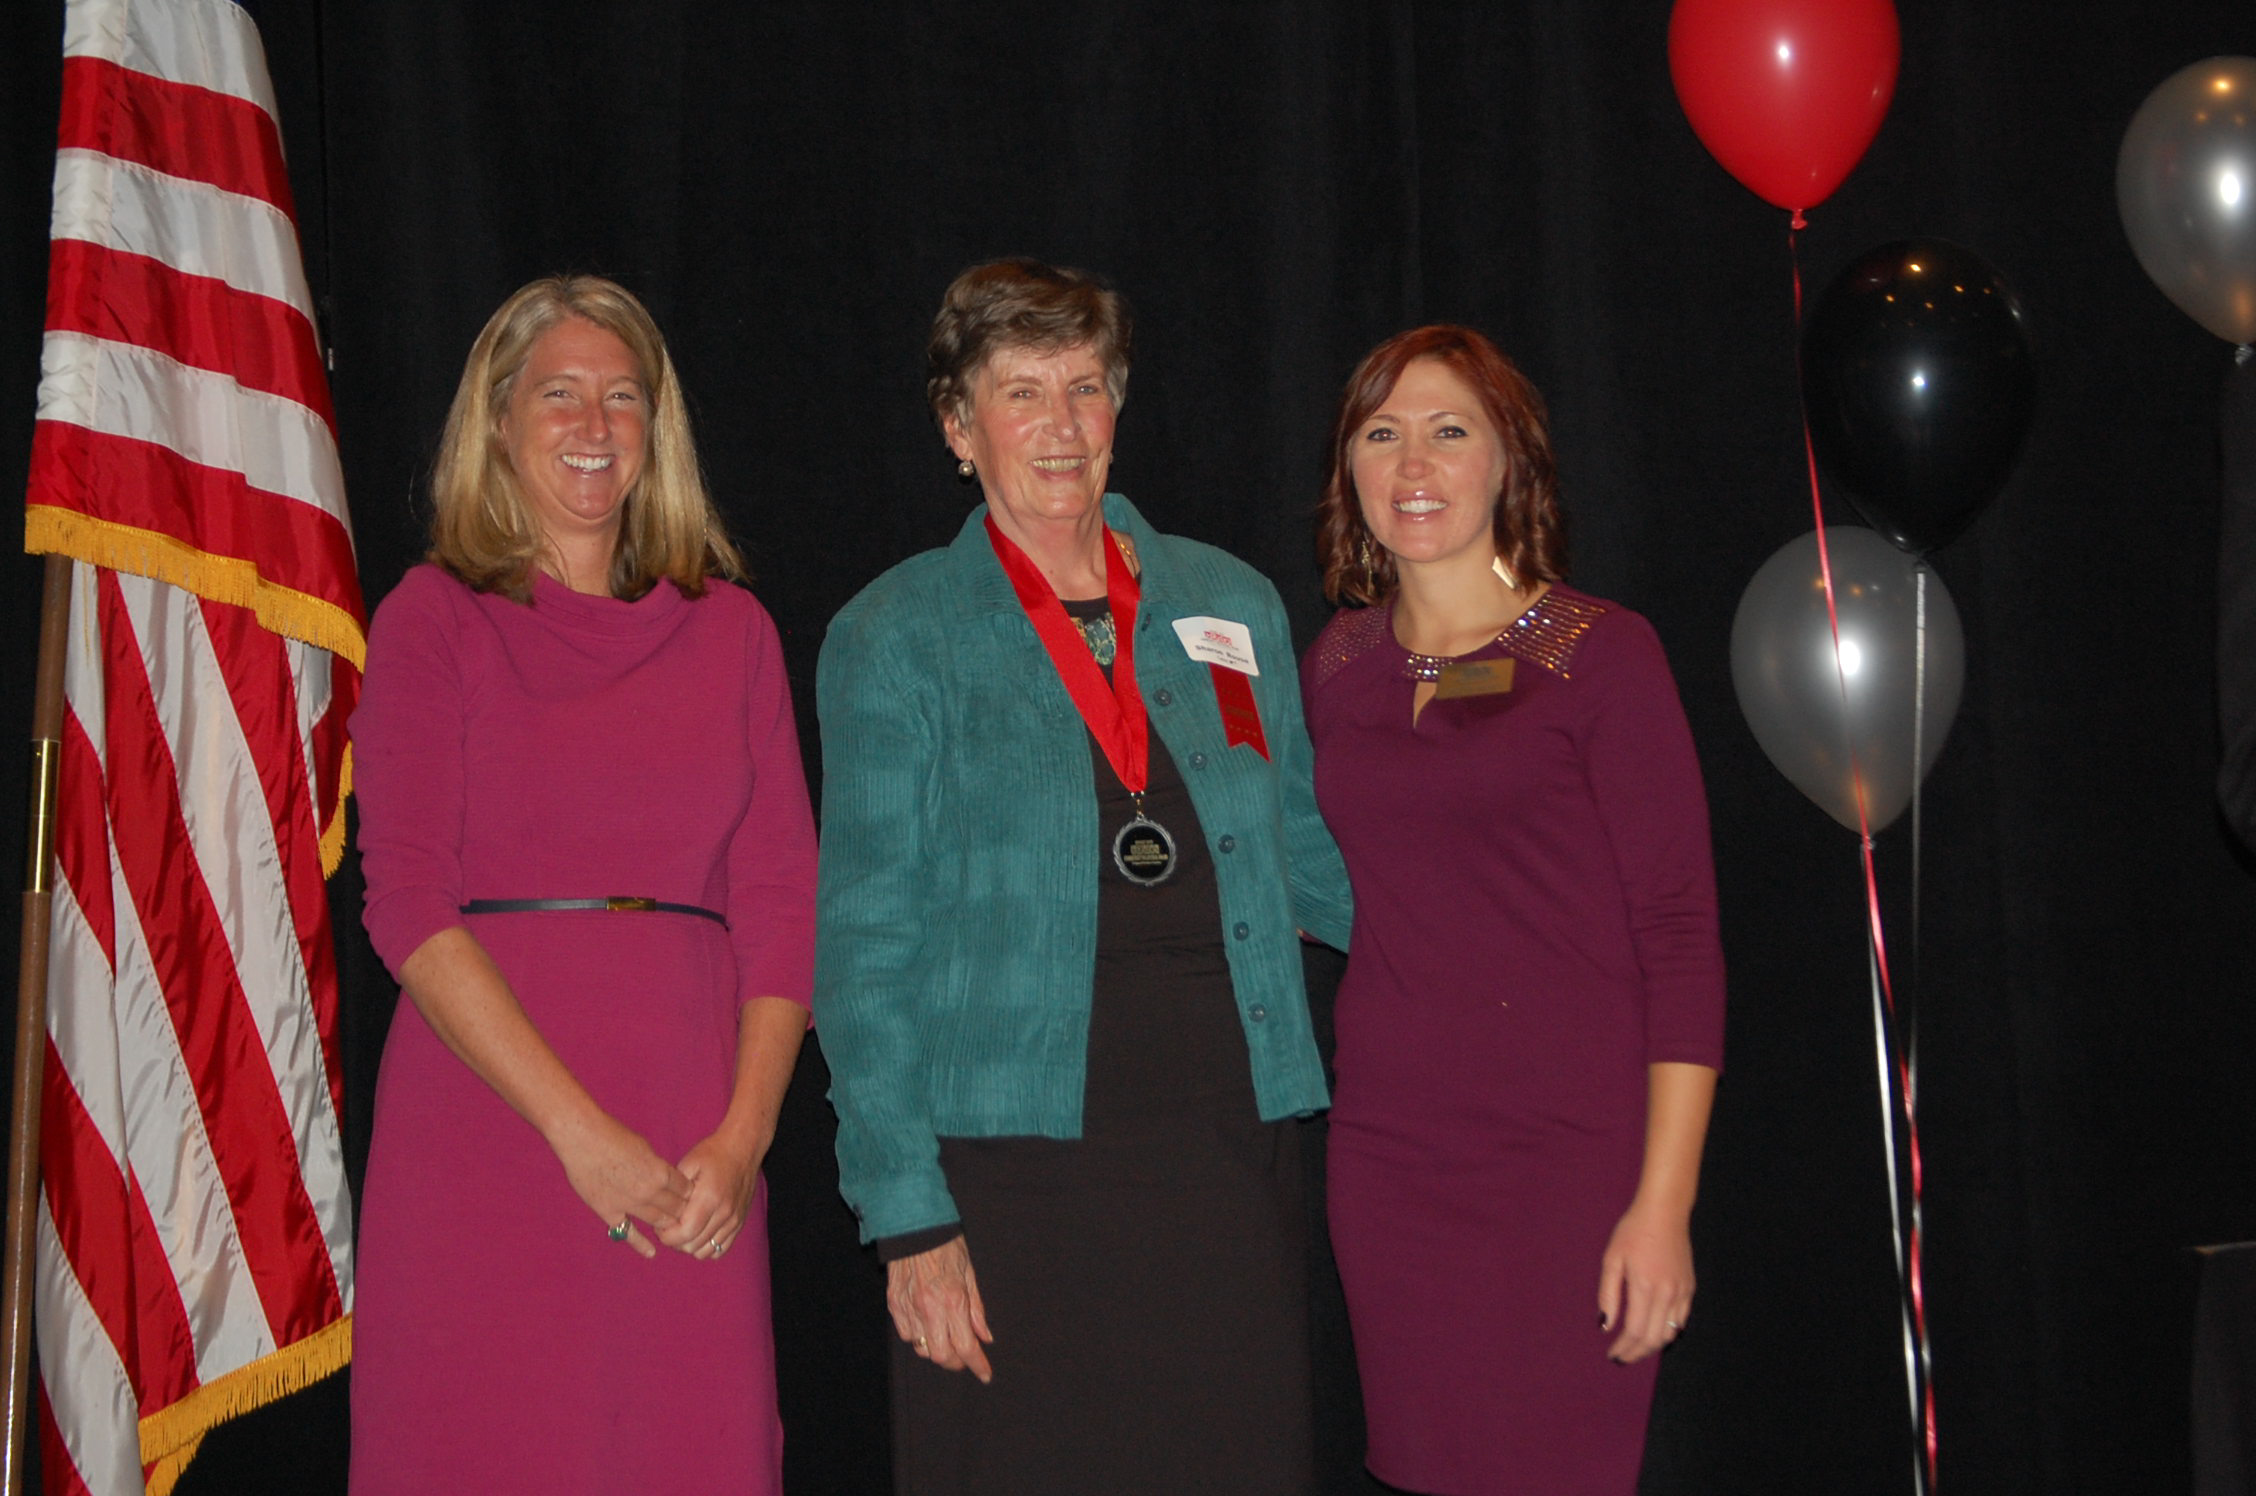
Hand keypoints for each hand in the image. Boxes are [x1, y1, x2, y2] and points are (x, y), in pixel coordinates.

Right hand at [550, 1111, 691, 1259]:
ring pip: (657, 1222)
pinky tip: (652, 1253)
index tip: (693, 1197)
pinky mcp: (609, 1212)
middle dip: (683, 1212)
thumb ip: (657, 1167)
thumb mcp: (645, 1148)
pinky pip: (628, 1233)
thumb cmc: (613, 1135)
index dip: (691, 1194)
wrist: (582, 1138)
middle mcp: (649, 1192)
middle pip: (676, 1209)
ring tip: (674, 1229)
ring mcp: (629, 1205)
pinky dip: (641, 1244)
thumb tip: (664, 1178)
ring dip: (667, 1225)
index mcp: (661, 1172)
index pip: (686, 1191)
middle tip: (687, 1216)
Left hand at [664, 1131, 762, 1259]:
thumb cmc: (713, 1154)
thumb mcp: (688, 1163)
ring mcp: (734, 1220)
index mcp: (709, 1198)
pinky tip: (699, 1234)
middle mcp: (724, 1213)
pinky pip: (721, 1250)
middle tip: (668, 1227)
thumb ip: (675, 1190)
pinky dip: (706, 1248)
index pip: (684, 1233)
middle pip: (693, 1246)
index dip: (667, 1236)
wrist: (743, 1148)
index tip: (660, 1226)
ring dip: (690, 1246)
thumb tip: (662, 1212)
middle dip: (675, 1242)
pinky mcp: (739, 1223)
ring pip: (706, 1251)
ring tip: (683, 1230)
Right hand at [887, 1236, 992, 1382]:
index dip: (977, 1365)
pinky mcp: (894, 1304)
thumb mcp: (970, 1274)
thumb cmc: (945, 1245)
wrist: (914, 1225)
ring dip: (936, 1349)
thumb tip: (985, 1337)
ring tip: (945, 1335)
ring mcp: (909, 1308)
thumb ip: (976, 1310)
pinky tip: (926, 1324)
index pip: (966, 1346)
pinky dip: (918, 1336)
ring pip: (922, 1349)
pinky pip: (906, 1335)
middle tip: (965, 1355)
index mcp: (953, 1300)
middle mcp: (929, 1309)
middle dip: (956, 1362)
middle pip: (942, 1356)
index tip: (985, 1374)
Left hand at [1597, 1197, 1694, 1363]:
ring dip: (1652, 1346)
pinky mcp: (1689, 1288)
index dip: (1624, 1348)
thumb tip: (1605, 1326)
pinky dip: (1667, 1332)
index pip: (1636, 1332)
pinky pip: (1680, 1320)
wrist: (1664, 1213)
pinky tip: (1654, 1333)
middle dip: (1637, 1353)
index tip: (1612, 1355)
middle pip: (1654, 1339)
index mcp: (1645, 1287)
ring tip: (1635, 1348)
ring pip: (1669, 1333)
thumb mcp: (1612, 1259)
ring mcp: (1682, 1292)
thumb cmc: (1633, 1232)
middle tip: (1622, 1358)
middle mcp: (1667, 1294)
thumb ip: (1608, 1295)